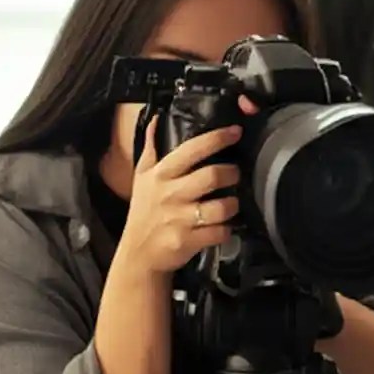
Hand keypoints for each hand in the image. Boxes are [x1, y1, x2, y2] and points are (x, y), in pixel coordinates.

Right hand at [115, 97, 252, 274]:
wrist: (138, 253)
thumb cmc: (144, 211)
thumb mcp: (142, 177)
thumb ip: (151, 148)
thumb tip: (156, 120)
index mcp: (160, 175)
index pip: (191, 149)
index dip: (216, 139)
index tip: (235, 132)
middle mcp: (169, 194)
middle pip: (212, 176)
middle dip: (231, 173)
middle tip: (235, 174)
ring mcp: (179, 219)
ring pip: (221, 207)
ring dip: (233, 204)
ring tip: (231, 203)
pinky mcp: (188, 240)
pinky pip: (221, 232)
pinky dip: (228, 229)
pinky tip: (224, 226)